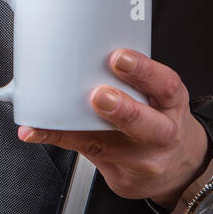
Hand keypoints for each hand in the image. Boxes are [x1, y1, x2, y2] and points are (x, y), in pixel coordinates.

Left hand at [17, 48, 209, 207]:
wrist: (176, 168)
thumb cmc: (159, 120)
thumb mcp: (158, 95)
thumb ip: (132, 74)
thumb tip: (87, 39)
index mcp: (170, 104)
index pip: (165, 86)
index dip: (144, 71)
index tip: (120, 57)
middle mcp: (162, 134)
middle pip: (151, 126)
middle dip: (124, 111)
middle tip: (100, 95)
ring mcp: (142, 160)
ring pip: (113, 148)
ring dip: (80, 131)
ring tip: (57, 121)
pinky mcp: (119, 174)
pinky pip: (85, 156)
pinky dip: (56, 140)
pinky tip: (36, 132)